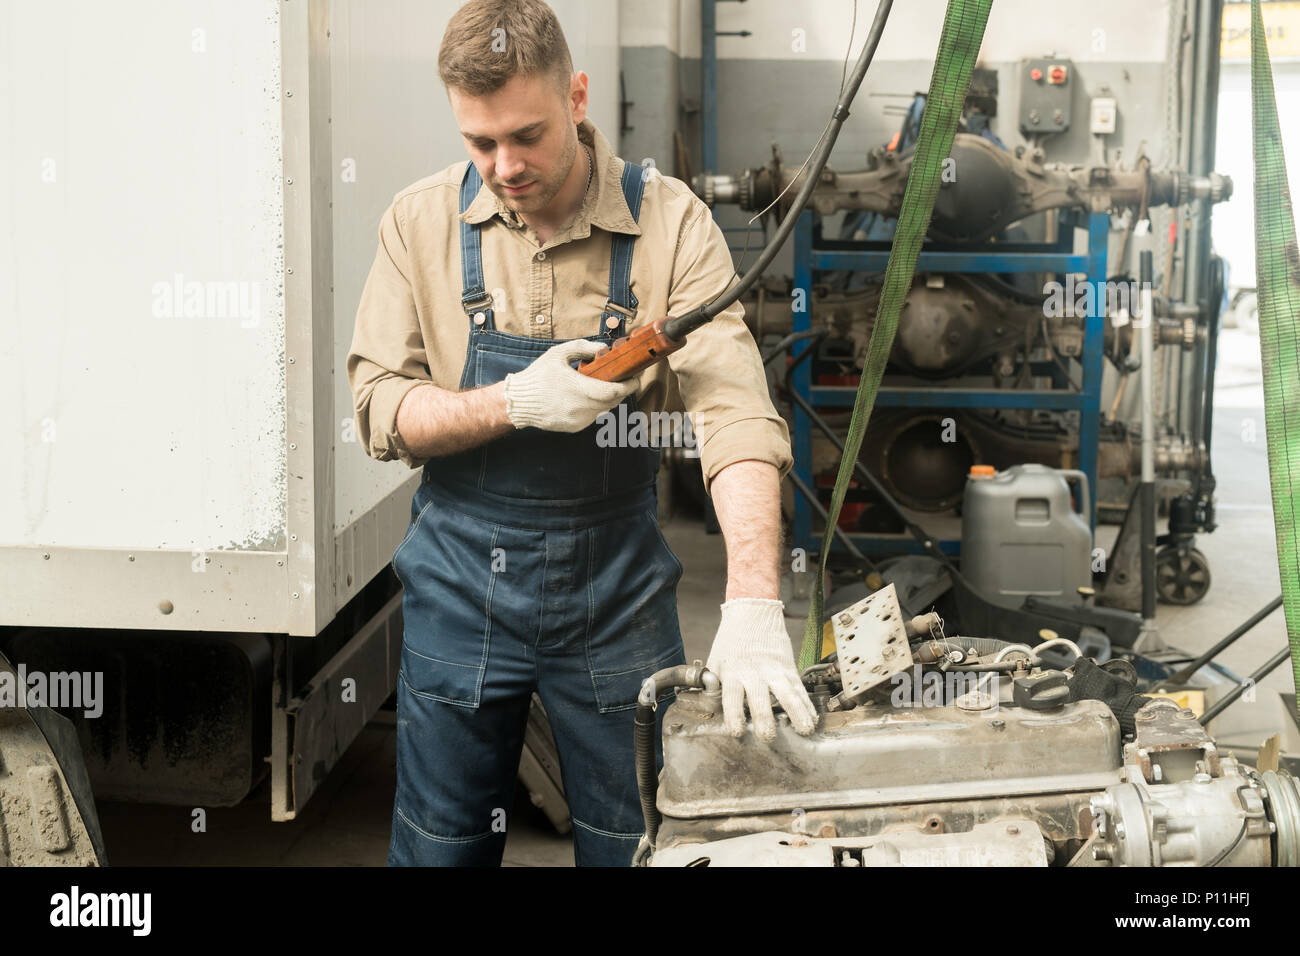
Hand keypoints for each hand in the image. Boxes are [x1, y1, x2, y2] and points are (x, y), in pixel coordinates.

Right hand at [503, 339, 636, 432]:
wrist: (518, 402)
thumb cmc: (538, 376)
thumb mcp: (558, 354)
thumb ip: (582, 348)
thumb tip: (602, 348)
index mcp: (579, 389)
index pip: (614, 391)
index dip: (629, 385)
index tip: (634, 378)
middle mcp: (581, 408)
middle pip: (613, 401)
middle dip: (622, 390)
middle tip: (623, 379)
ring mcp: (578, 420)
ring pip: (605, 410)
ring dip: (609, 399)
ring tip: (605, 386)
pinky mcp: (575, 428)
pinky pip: (594, 416)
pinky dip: (596, 407)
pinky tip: (588, 397)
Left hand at [705, 598, 817, 738]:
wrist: (753, 612)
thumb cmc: (732, 641)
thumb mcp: (716, 662)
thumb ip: (715, 687)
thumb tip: (712, 711)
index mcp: (733, 672)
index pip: (732, 697)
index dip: (734, 716)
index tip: (737, 732)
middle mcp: (754, 672)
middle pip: (760, 699)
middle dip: (765, 721)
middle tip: (767, 737)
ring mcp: (775, 670)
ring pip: (788, 694)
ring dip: (797, 714)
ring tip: (803, 730)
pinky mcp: (789, 668)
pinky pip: (800, 690)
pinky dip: (807, 705)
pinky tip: (812, 719)